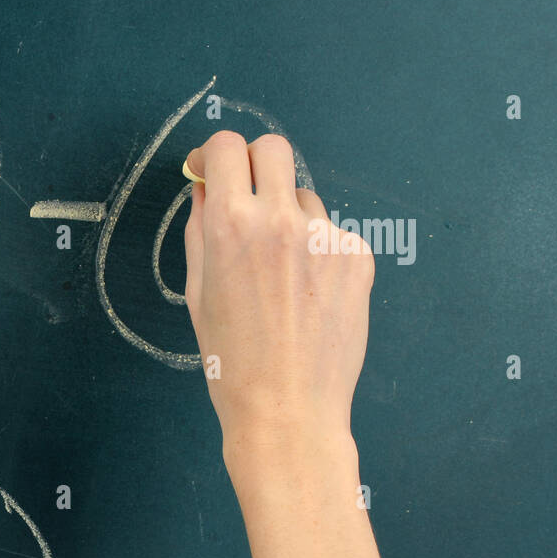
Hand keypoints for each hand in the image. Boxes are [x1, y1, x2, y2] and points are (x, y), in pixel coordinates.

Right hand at [183, 131, 374, 479]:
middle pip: (273, 149)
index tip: (209, 171)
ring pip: (303, 197)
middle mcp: (281, 220)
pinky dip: (315, 251)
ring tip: (278, 272)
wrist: (287, 409)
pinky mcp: (358, 257)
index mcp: (231, 226)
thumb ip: (201, 232)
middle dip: (253, 165)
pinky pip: (331, 234)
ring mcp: (326, 237)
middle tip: (245, 198)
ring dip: (286, 216)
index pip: (226, 147)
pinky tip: (305, 294)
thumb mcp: (198, 292)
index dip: (213, 155)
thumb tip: (207, 192)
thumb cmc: (231, 362)